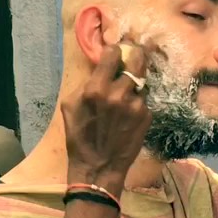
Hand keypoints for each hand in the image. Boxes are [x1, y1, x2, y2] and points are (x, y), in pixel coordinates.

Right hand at [60, 40, 153, 195]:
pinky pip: (143, 100)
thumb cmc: (79, 136)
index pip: (113, 53)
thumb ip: (86, 83)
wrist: (98, 166)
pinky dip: (137, 102)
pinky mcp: (147, 116)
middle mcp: (119, 93)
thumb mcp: (70, 106)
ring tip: (126, 95)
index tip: (115, 52)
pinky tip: (128, 114)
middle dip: (136, 55)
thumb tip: (100, 67)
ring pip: (141, 82)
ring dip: (134, 84)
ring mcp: (136, 105)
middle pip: (137, 61)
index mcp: (96, 88)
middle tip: (133, 57)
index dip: (115, 50)